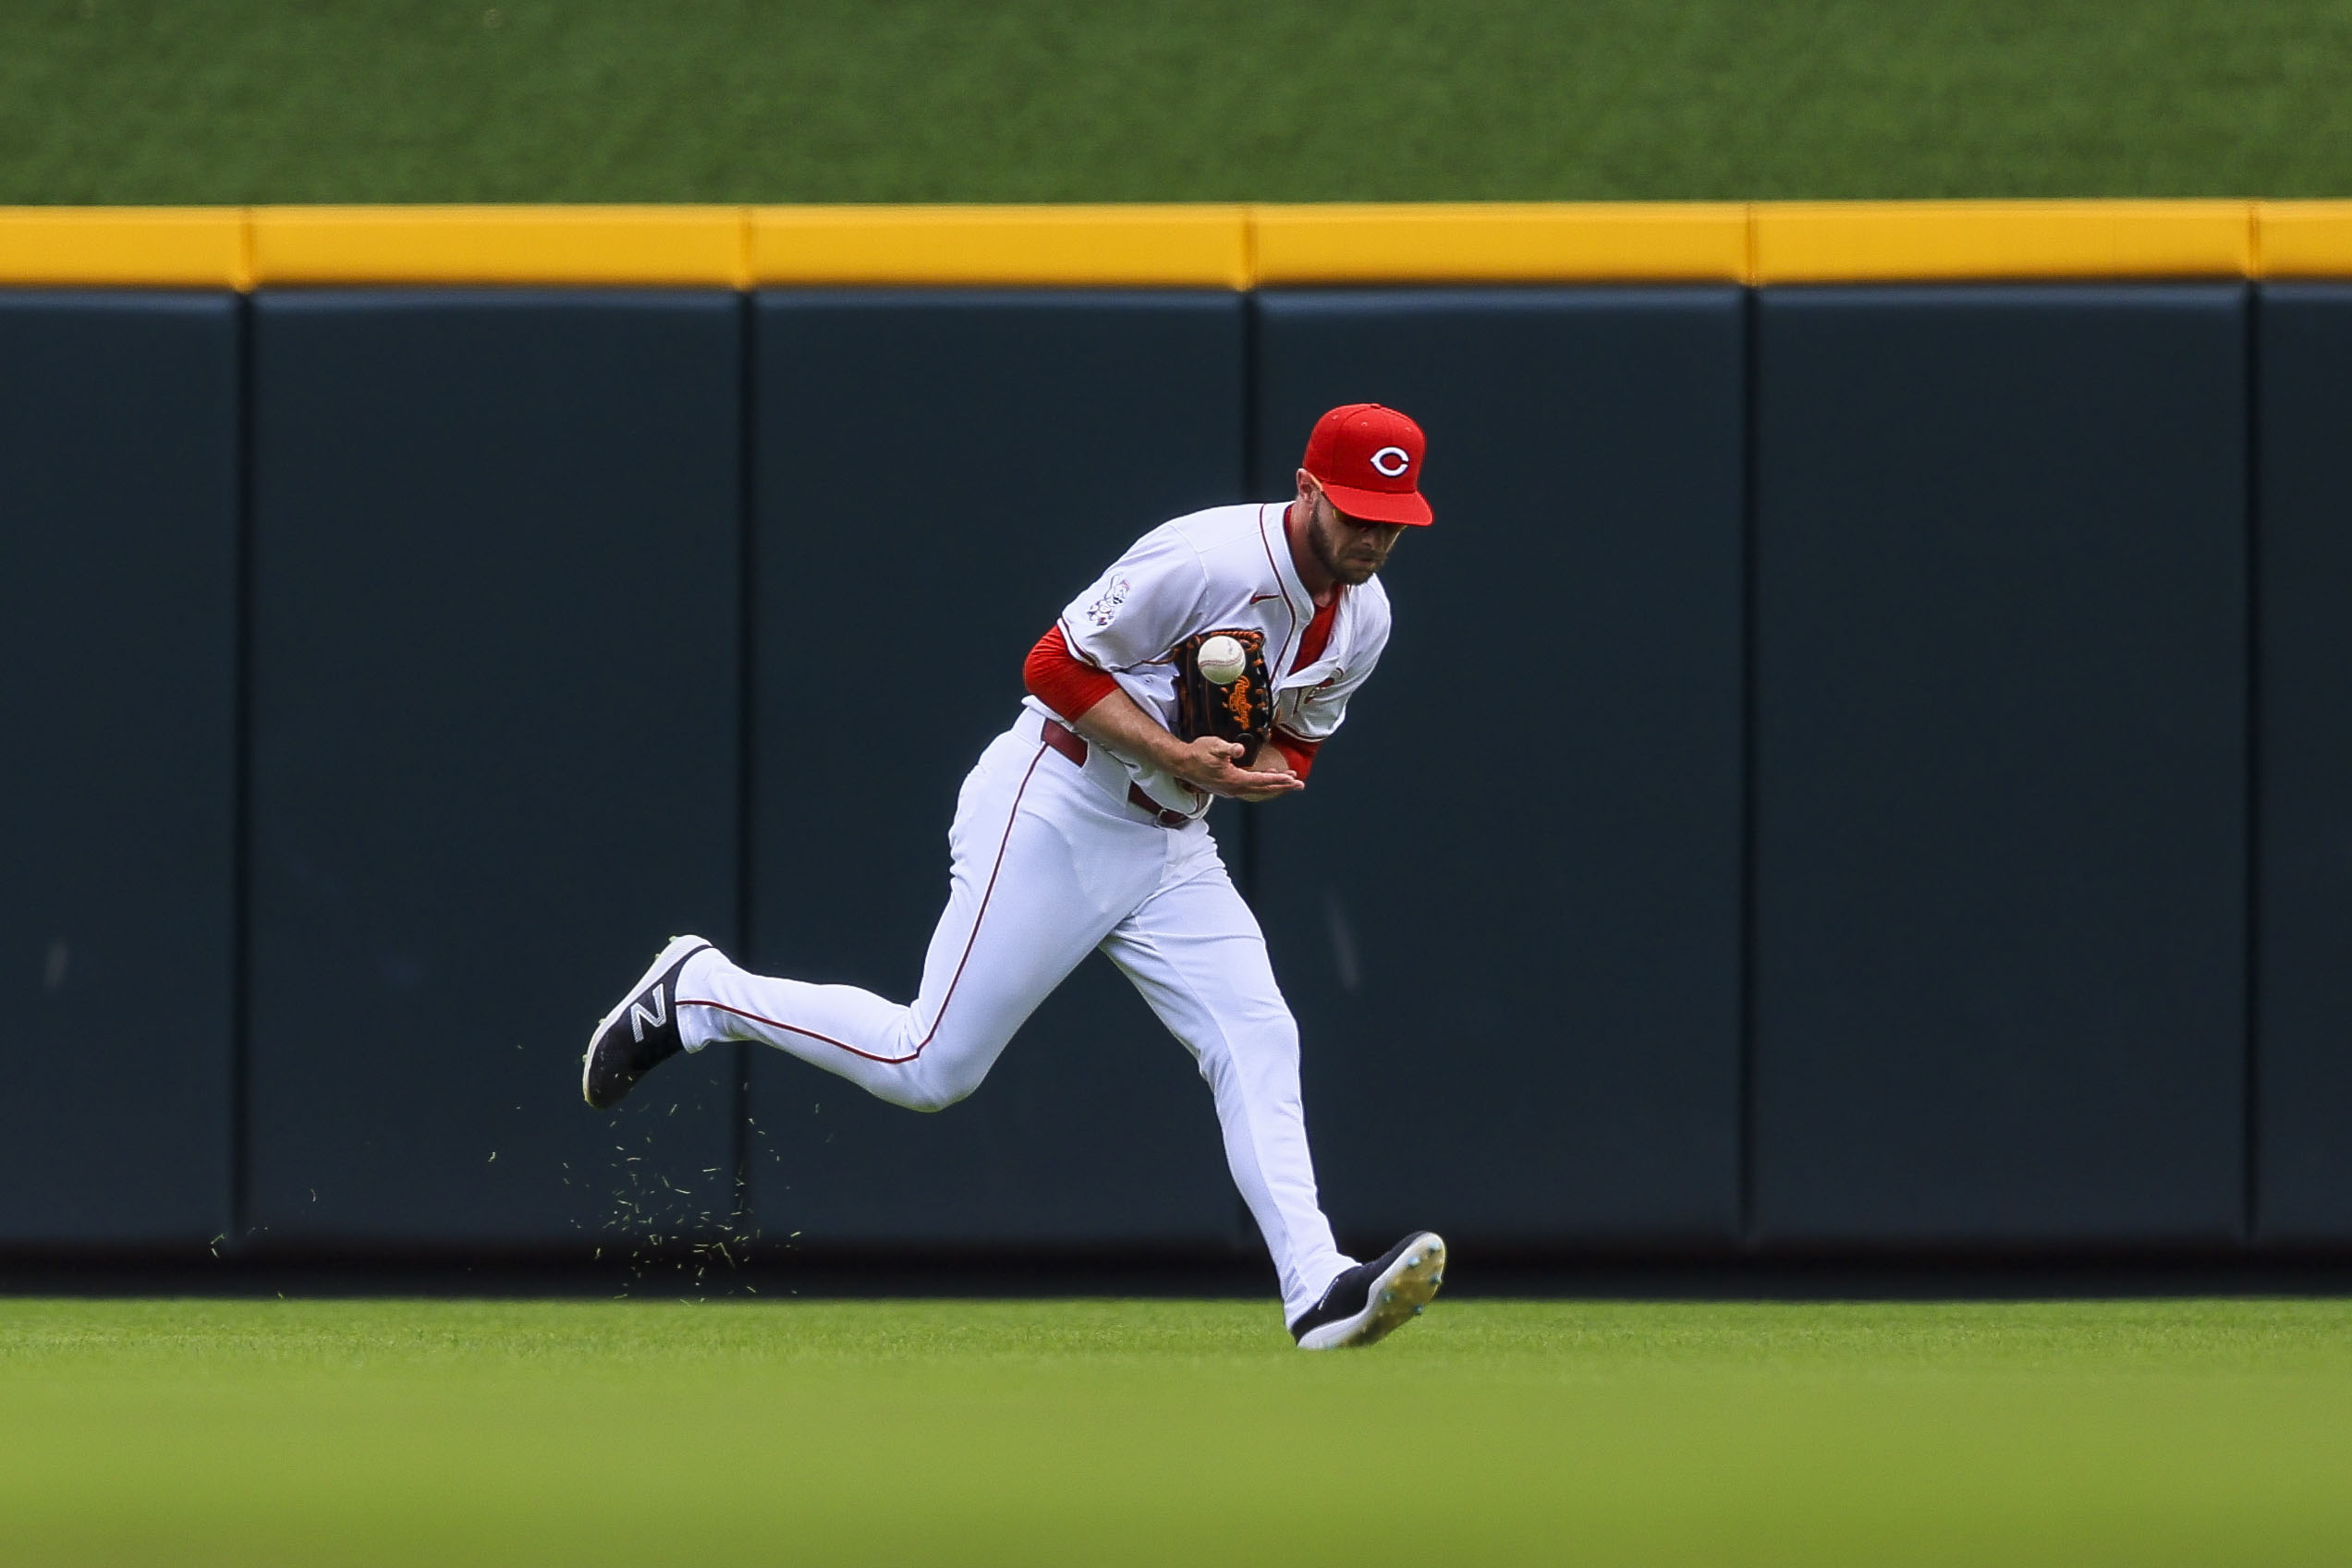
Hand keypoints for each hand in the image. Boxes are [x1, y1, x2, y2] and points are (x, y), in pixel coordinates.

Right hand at [1170, 736, 1303, 798]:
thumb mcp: (1213, 746)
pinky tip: (1266, 778)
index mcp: (1234, 779)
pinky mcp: (1227, 787)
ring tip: (1288, 781)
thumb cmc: (1197, 753)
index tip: (1293, 779)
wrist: (1181, 763)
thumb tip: (1238, 749)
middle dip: (1282, 786)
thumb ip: (1227, 749)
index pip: (1261, 781)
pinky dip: (1262, 784)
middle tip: (1300, 784)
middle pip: (1263, 789)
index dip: (1278, 780)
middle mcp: (1234, 788)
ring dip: (1274, 785)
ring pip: (1257, 789)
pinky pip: (1250, 787)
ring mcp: (1230, 790)